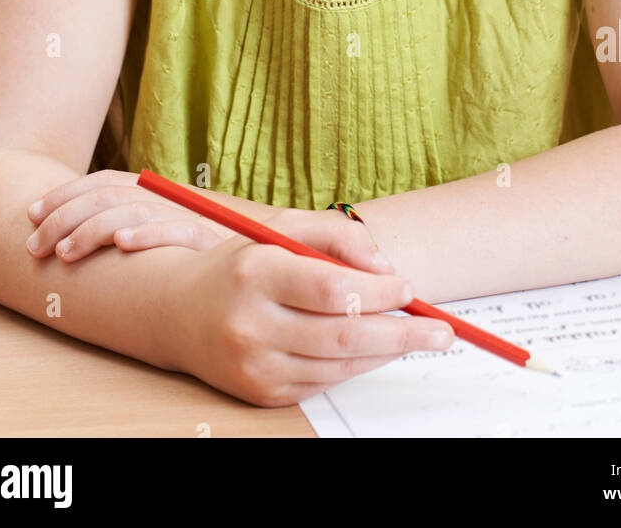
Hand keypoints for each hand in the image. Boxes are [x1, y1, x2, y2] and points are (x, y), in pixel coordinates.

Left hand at [25, 169, 241, 261]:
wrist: (264, 253)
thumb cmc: (202, 251)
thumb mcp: (161, 233)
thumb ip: (129, 226)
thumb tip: (72, 234)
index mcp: (154, 193)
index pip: (104, 180)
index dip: (64, 194)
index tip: (30, 215)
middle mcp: (168, 198)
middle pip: (108, 195)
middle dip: (64, 217)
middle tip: (34, 246)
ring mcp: (188, 215)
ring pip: (133, 211)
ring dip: (93, 229)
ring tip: (65, 253)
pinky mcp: (209, 239)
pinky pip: (176, 230)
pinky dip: (149, 233)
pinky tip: (122, 245)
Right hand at [175, 209, 455, 407]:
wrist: (179, 312)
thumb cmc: (243, 262)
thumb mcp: (283, 227)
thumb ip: (337, 234)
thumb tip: (385, 269)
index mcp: (255, 272)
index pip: (330, 289)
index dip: (377, 293)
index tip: (407, 288)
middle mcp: (250, 323)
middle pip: (342, 337)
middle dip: (401, 335)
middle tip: (441, 331)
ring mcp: (254, 365)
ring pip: (339, 366)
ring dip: (385, 352)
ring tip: (415, 336)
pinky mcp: (261, 393)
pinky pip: (323, 383)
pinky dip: (356, 366)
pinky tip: (373, 348)